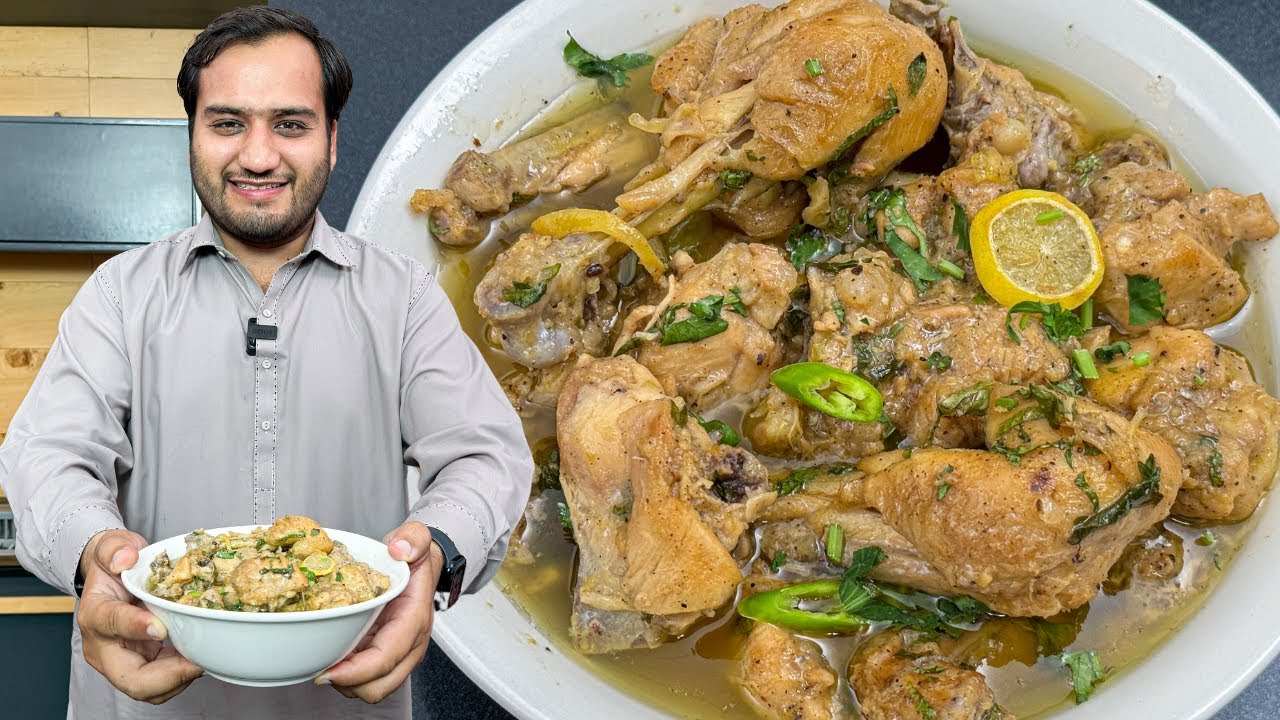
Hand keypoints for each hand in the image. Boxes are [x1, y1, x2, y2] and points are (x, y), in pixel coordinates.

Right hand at [76, 529, 203, 702]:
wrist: (112, 577)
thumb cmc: (114, 564)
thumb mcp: (111, 546)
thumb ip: (115, 548)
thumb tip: (125, 558)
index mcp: (95, 613)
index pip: (111, 623)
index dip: (136, 627)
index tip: (161, 628)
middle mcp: (103, 646)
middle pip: (130, 678)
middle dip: (167, 676)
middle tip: (197, 661)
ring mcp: (121, 660)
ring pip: (147, 689)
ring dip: (178, 680)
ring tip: (202, 659)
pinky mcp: (140, 664)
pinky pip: (159, 684)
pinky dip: (180, 676)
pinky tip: (198, 658)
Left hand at [317, 521, 441, 702]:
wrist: (419, 566)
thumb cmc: (413, 559)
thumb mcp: (415, 538)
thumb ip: (413, 538)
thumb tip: (399, 549)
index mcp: (413, 621)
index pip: (386, 658)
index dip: (356, 671)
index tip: (329, 671)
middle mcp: (408, 645)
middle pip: (378, 686)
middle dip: (347, 683)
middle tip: (320, 667)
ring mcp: (396, 654)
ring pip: (370, 688)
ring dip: (345, 682)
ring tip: (325, 660)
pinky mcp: (383, 656)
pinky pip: (365, 679)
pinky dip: (347, 674)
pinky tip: (333, 654)